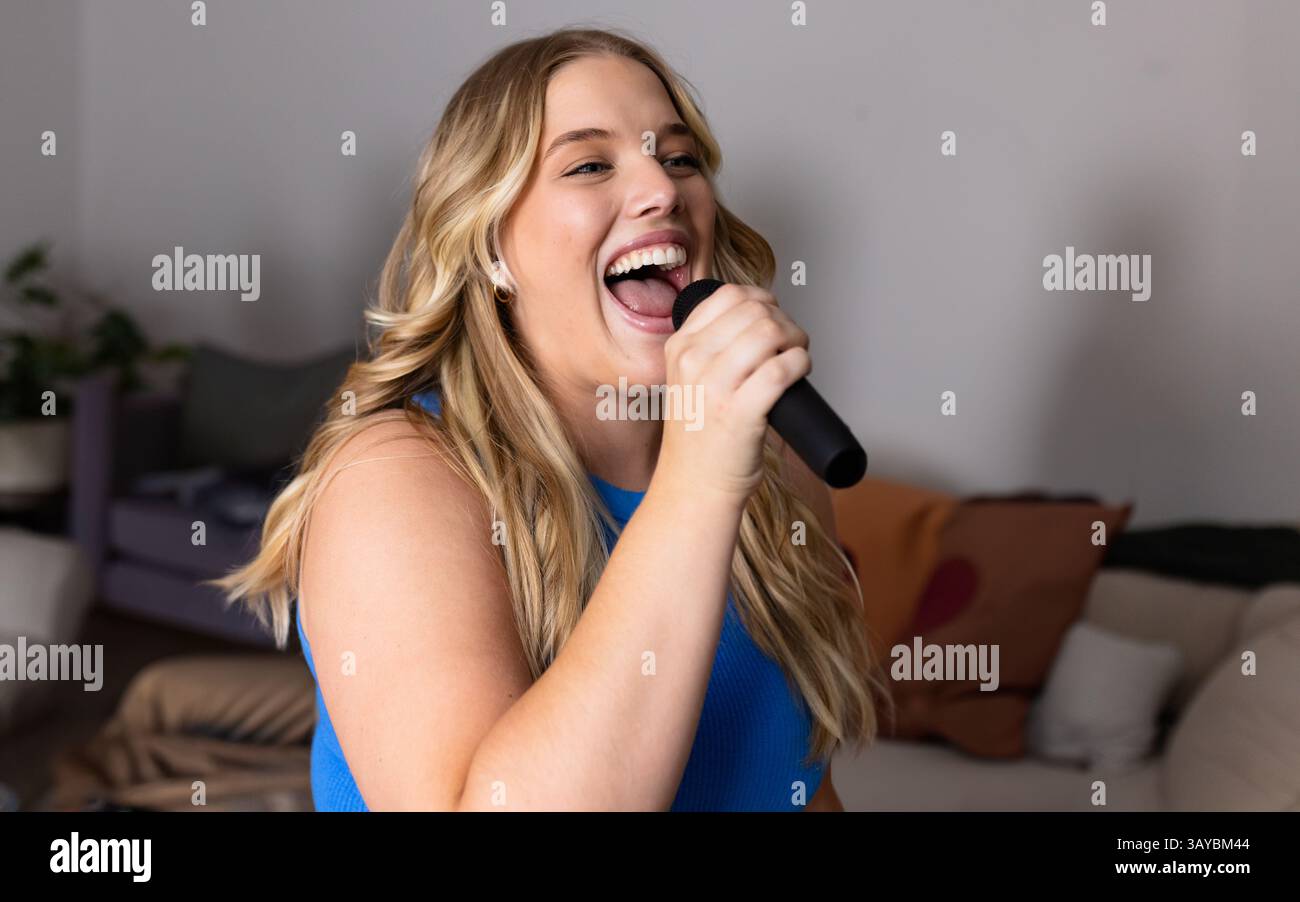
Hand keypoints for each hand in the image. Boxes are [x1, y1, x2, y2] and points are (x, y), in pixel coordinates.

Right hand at [654, 283, 810, 505]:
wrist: (694, 485)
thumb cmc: (701, 436)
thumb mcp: (688, 379)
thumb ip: (711, 347)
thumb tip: (761, 315)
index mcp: (679, 347)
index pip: (728, 295)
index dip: (762, 301)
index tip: (773, 318)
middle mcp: (692, 361)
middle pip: (754, 310)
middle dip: (784, 321)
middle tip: (791, 342)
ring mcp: (714, 386)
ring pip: (769, 332)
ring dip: (796, 339)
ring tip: (797, 357)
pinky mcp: (740, 412)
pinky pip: (782, 368)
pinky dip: (801, 364)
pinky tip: (800, 372)